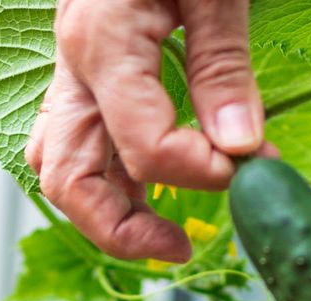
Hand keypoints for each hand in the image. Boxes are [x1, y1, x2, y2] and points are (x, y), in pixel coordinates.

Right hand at [26, 0, 261, 262]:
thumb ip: (223, 66)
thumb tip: (240, 147)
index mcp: (102, 44)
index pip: (144, 151)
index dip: (200, 174)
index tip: (250, 166)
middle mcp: (74, 63)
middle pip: (71, 182)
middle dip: (125, 231)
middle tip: (182, 246)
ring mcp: (71, 65)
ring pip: (61, 167)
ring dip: (108, 209)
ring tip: (164, 225)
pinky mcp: (83, 63)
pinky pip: (73, 138)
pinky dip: (106, 174)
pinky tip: (148, 184)